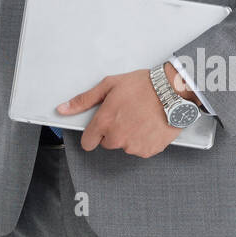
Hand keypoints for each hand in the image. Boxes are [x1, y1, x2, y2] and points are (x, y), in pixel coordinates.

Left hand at [57, 68, 182, 156]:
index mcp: (104, 123)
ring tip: (139, 117)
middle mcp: (117, 138)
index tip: (100, 126)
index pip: (87, 143)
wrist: (172, 91)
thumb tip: (63, 109)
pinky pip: (140, 149)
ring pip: (125, 146)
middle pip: (107, 143)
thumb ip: (84, 101)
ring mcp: (134, 146)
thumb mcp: (108, 86)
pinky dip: (143, 140)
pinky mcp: (149, 151)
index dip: (93, 133)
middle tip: (125, 114)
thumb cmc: (142, 85)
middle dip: (113, 131)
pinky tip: (148, 124)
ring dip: (129, 135)